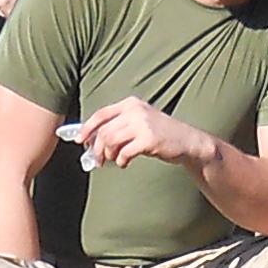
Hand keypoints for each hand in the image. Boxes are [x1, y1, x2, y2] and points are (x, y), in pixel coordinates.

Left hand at [73, 95, 214, 171]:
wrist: (188, 141)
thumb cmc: (160, 134)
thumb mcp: (139, 122)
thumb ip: (118, 127)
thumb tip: (91, 140)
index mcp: (130, 104)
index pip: (101, 114)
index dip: (87, 128)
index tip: (79, 141)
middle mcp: (135, 111)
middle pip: (104, 131)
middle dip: (96, 148)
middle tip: (97, 160)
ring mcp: (143, 124)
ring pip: (111, 142)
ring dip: (108, 155)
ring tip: (112, 161)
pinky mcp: (149, 139)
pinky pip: (124, 153)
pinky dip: (121, 161)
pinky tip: (125, 163)